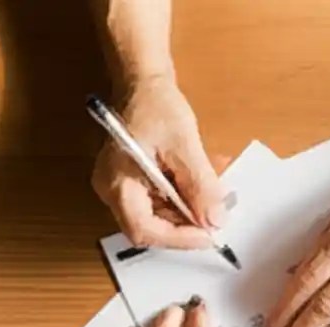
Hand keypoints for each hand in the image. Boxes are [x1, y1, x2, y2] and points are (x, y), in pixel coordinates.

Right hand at [92, 77, 224, 248]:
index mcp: (117, 183)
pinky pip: (159, 202)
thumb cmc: (156, 105)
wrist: (144, 83)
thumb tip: (216, 220)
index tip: (208, 235)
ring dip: (189, 211)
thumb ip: (200, 185)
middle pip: (151, 228)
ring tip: (215, 194)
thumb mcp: (184, 146)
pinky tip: (203, 184)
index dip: (178, 238)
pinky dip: (183, 198)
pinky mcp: (134, 183)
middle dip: (187, 225)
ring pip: (159, 217)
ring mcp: (122, 188)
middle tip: (216, 216)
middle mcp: (113, 192)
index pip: (144, 229)